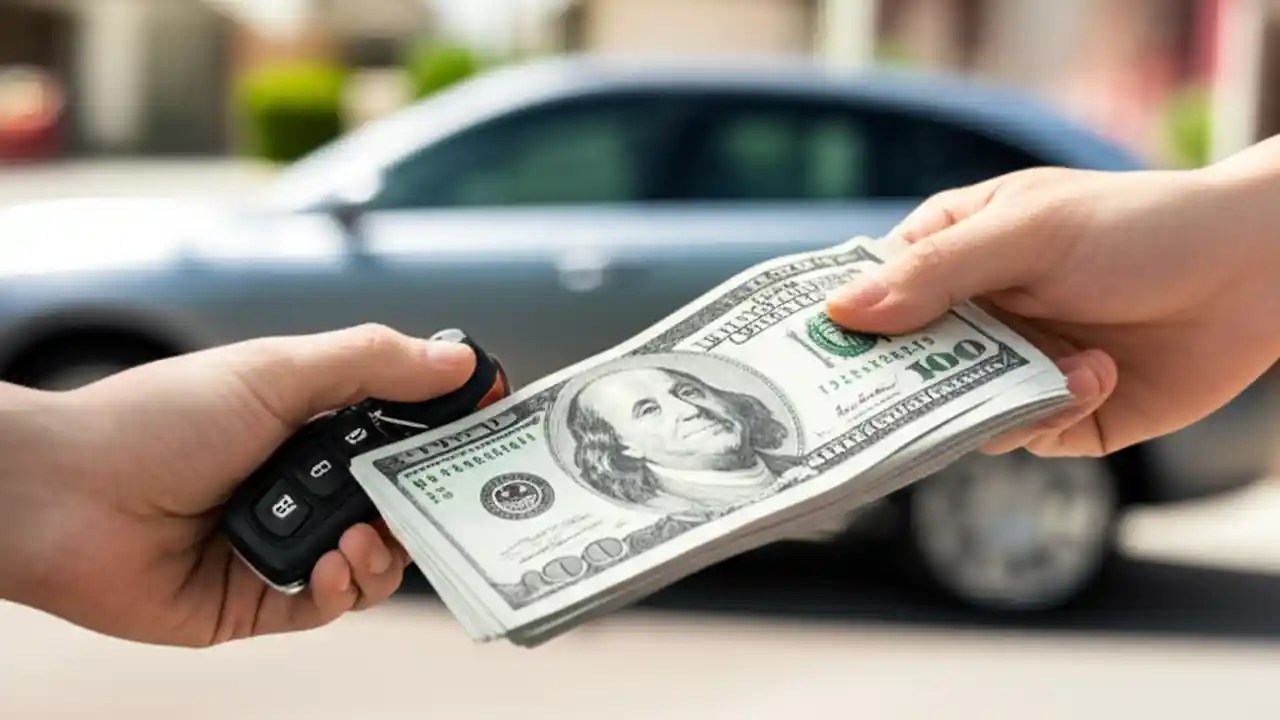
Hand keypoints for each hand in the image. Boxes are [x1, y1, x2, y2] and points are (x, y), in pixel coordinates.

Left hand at [0, 324, 474, 646]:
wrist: (65, 496)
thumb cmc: (160, 418)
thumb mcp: (277, 371)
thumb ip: (372, 363)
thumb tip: (458, 361)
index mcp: (310, 423)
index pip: (403, 429)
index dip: (448, 431)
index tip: (494, 424)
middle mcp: (305, 485)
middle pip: (400, 501)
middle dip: (430, 500)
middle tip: (452, 497)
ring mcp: (287, 545)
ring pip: (377, 560)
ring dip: (388, 548)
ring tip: (368, 534)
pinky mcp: (262, 602)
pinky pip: (332, 605)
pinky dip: (347, 588)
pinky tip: (336, 564)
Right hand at [826, 139, 1279, 456]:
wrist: (1253, 274)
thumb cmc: (1136, 227)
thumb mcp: (1027, 233)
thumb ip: (934, 273)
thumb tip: (840, 313)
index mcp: (948, 252)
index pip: (868, 296)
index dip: (838, 328)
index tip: (813, 358)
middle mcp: (970, 315)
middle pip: (899, 366)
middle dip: (908, 381)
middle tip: (909, 392)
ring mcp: (1008, 367)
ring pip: (953, 412)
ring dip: (1005, 394)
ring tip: (1066, 362)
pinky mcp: (1053, 416)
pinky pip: (1018, 435)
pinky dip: (1054, 410)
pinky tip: (1100, 372)